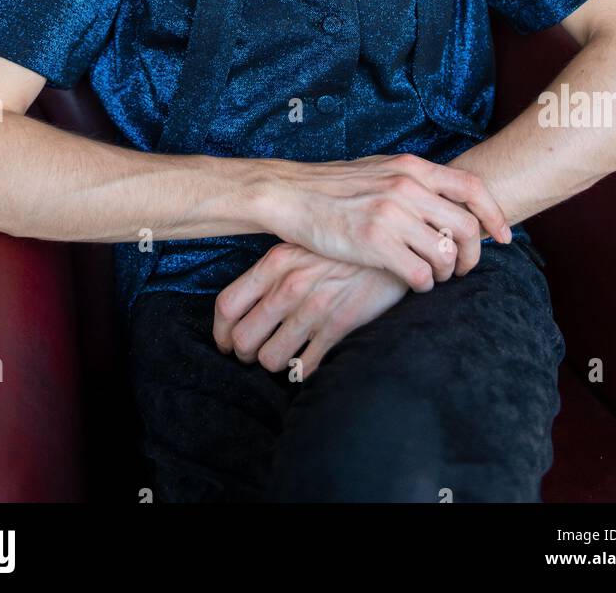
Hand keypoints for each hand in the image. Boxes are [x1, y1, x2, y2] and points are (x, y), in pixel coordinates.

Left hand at [213, 241, 409, 377]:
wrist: (393, 245)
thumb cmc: (345, 247)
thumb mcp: (305, 245)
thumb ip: (277, 270)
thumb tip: (253, 299)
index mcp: (275, 262)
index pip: (227, 305)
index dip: (222, 332)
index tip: (228, 342)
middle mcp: (289, 286)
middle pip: (243, 338)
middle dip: (246, 354)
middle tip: (258, 353)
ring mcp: (313, 308)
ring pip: (271, 358)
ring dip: (276, 363)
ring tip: (287, 357)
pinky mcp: (339, 326)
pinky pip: (306, 367)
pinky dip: (304, 371)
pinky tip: (311, 361)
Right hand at [258, 152, 511, 292]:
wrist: (292, 194)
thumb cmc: (334, 186)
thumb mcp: (380, 169)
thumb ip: (415, 180)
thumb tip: (450, 200)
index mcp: (412, 167)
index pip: (472, 187)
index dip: (495, 214)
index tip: (504, 237)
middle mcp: (407, 187)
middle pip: (467, 226)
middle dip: (473, 254)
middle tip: (463, 268)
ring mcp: (391, 215)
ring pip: (446, 254)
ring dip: (447, 273)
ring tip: (434, 275)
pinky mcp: (375, 244)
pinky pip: (420, 274)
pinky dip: (424, 284)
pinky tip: (412, 282)